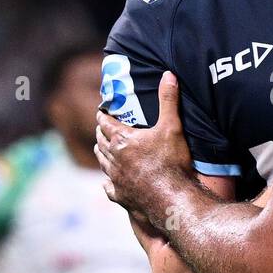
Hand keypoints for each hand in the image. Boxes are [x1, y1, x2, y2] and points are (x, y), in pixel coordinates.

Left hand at [95, 71, 194, 218]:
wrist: (172, 198)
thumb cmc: (171, 162)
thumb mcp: (172, 127)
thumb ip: (168, 100)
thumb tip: (168, 74)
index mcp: (122, 140)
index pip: (105, 123)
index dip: (103, 115)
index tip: (102, 111)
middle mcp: (114, 158)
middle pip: (101, 142)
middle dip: (100, 133)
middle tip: (102, 128)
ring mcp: (115, 179)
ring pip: (102, 162)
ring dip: (101, 153)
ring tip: (102, 149)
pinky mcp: (120, 196)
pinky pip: (109, 187)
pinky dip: (107, 183)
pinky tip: (107, 183)